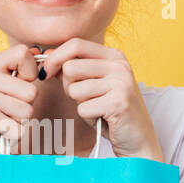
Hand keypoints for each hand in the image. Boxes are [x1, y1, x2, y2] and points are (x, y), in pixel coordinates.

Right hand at [0, 43, 39, 152]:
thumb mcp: (1, 86)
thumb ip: (20, 72)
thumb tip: (39, 54)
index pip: (23, 53)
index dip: (30, 73)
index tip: (18, 86)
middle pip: (31, 91)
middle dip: (25, 106)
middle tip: (5, 110)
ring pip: (27, 111)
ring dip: (18, 121)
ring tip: (1, 120)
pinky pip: (19, 129)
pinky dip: (13, 135)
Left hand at [41, 38, 163, 160]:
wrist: (137, 137)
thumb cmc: (110, 111)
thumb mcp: (93, 84)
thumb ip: (73, 70)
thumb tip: (47, 56)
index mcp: (114, 56)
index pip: (75, 44)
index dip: (55, 58)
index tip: (46, 72)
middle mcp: (119, 65)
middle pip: (70, 67)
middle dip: (67, 86)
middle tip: (83, 98)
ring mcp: (120, 83)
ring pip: (74, 89)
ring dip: (79, 103)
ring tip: (97, 108)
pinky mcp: (118, 102)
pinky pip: (82, 108)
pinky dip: (87, 117)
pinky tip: (102, 118)